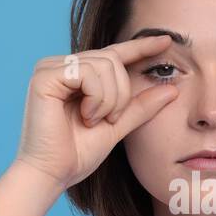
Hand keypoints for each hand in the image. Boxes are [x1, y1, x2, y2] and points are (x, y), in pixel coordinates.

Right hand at [14, 34, 177, 188]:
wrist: (53, 174)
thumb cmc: (78, 154)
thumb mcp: (117, 126)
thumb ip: (139, 107)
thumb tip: (172, 88)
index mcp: (77, 75)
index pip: (114, 53)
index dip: (140, 46)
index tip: (166, 40)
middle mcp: (62, 66)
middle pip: (112, 59)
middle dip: (121, 94)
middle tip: (109, 120)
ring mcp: (50, 68)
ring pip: (104, 65)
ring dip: (109, 99)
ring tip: (93, 121)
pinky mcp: (44, 76)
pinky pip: (86, 72)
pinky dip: (96, 98)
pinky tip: (85, 116)